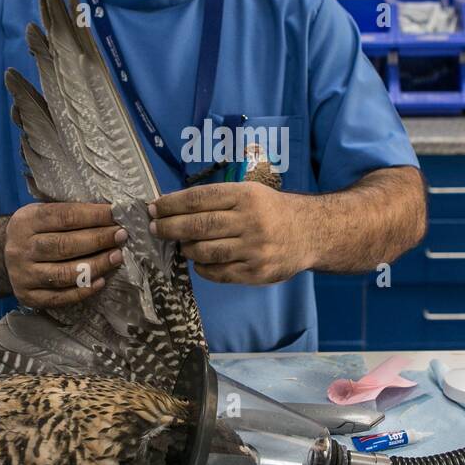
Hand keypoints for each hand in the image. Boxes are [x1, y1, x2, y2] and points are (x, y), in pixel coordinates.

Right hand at [4, 202, 126, 307]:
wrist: (0, 254)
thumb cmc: (35, 230)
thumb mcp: (42, 212)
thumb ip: (69, 213)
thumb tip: (111, 214)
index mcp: (25, 221)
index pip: (64, 216)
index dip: (93, 215)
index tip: (116, 214)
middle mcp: (21, 248)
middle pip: (64, 245)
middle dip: (98, 239)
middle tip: (121, 235)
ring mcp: (23, 275)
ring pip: (64, 274)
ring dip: (96, 265)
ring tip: (117, 257)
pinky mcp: (28, 296)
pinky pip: (59, 298)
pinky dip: (83, 291)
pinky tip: (101, 282)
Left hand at [148, 183, 313, 284]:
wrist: (311, 232)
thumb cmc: (271, 210)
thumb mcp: (250, 192)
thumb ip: (217, 199)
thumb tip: (173, 207)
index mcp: (245, 196)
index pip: (199, 199)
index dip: (172, 204)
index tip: (154, 208)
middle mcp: (250, 221)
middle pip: (198, 226)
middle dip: (169, 227)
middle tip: (154, 228)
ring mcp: (254, 249)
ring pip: (205, 251)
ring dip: (186, 248)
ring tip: (181, 244)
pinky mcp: (257, 272)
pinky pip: (218, 273)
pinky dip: (202, 267)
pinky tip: (199, 261)